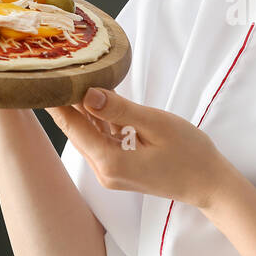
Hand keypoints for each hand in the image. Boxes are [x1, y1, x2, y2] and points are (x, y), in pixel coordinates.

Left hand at [45, 88, 232, 210]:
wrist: (209, 184)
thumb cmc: (190, 153)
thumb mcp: (156, 124)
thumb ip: (120, 109)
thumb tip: (88, 93)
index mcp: (110, 162)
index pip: (72, 126)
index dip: (57, 101)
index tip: (46, 77)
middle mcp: (104, 172)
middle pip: (76, 132)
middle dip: (67, 103)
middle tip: (59, 72)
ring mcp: (111, 174)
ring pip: (88, 136)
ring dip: (84, 111)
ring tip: (76, 80)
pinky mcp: (119, 171)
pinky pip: (102, 142)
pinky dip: (100, 122)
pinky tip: (100, 102)